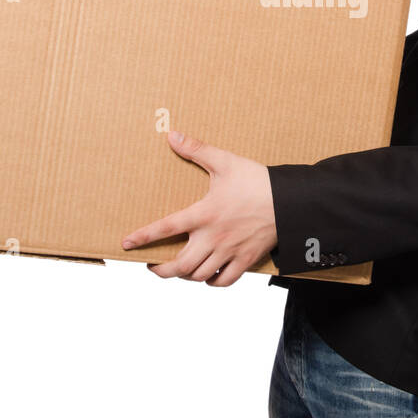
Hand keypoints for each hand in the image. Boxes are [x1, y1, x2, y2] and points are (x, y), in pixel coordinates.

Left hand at [121, 130, 277, 286]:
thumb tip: (172, 135)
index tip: (127, 244)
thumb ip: (197, 149)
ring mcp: (230, 251)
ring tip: (179, 269)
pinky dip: (212, 282)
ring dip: (185, 276)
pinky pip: (225, 280)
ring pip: (199, 275)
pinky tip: (208, 276)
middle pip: (180, 266)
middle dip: (161, 271)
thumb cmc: (257, 180)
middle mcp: (213, 237)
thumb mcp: (225, 161)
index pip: (166, 227)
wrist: (290, 201)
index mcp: (204, 213)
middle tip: (153, 266)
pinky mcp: (245, 260)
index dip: (144, 237)